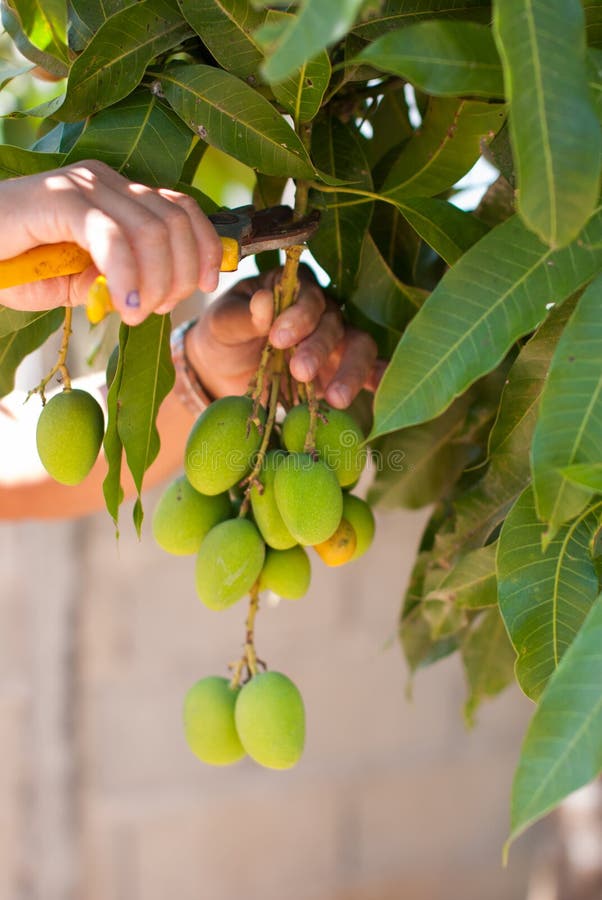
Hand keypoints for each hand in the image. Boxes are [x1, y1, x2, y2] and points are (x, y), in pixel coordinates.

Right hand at [0, 160, 221, 324]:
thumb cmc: (15, 265)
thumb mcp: (79, 280)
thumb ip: (119, 278)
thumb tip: (159, 289)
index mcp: (117, 194)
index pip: (182, 209)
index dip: (206, 247)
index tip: (207, 285)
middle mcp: (104, 181)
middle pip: (175, 222)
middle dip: (182, 274)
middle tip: (160, 309)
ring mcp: (82, 185)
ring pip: (151, 230)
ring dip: (158, 281)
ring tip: (138, 312)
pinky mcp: (59, 199)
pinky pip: (112, 237)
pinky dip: (128, 276)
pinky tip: (125, 306)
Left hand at [185, 265, 384, 407]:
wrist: (222, 369)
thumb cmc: (223, 337)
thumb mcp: (222, 325)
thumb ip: (242, 316)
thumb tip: (264, 302)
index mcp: (291, 287)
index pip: (307, 296)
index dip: (298, 316)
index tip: (277, 338)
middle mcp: (320, 309)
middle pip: (334, 323)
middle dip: (319, 348)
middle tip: (300, 372)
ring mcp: (335, 339)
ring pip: (358, 346)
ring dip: (351, 371)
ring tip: (335, 400)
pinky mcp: (340, 369)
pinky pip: (368, 370)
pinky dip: (378, 378)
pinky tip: (382, 390)